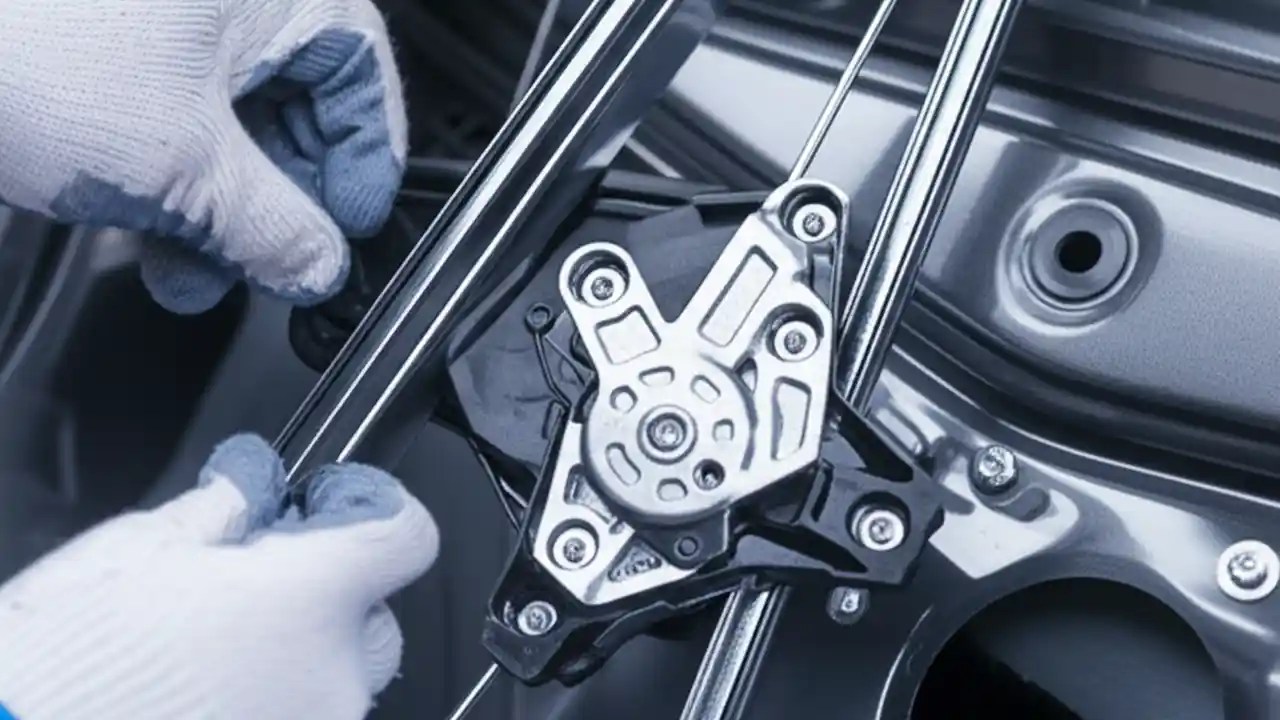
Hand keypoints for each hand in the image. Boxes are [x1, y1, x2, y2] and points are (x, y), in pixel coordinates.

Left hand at [0, 0, 406, 312]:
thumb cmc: (23, 42)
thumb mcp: (181, 166)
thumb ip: (273, 228)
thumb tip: (319, 262)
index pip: (362, 77)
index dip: (365, 168)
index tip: (350, 233)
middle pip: (294, 102)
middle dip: (278, 204)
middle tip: (270, 268)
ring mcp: (162, 13)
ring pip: (226, 114)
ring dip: (219, 206)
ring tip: (192, 271)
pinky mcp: (107, 39)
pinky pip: (168, 108)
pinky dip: (168, 174)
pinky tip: (149, 232)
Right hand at [0, 435, 437, 719]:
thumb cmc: (62, 666)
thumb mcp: (142, 548)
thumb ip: (226, 508)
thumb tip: (254, 486)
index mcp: (309, 599)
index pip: (407, 535)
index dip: (371, 511)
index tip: (331, 509)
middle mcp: (332, 674)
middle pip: (372, 612)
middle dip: (323, 591)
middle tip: (245, 585)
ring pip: (340, 674)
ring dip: (295, 652)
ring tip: (211, 650)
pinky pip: (306, 715)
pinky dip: (275, 699)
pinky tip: (210, 693)